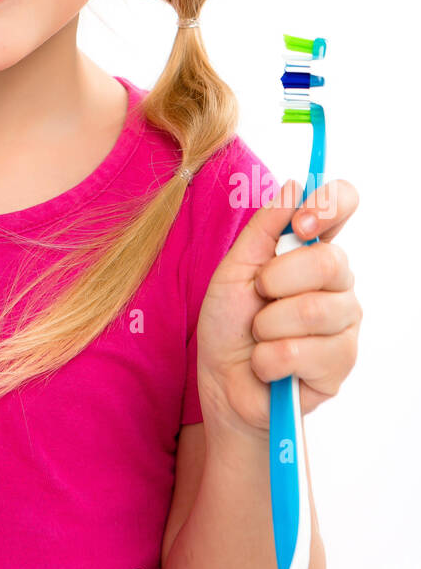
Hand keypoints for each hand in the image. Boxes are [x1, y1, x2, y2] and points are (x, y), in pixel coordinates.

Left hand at [195, 178, 361, 439]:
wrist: (224, 383)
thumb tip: (296, 185)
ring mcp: (345, 324)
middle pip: (329, 262)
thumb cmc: (229, 324)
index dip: (329, 205)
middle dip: (275, 281)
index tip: (300, 223)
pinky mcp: (340, 365)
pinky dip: (268, 359)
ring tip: (260, 337)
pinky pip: (302, 352)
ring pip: (312, 310)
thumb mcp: (235, 268)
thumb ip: (264, 228)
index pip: (344, 205)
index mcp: (313, 251)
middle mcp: (338, 283)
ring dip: (267, 327)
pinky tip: (268, 365)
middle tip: (259, 297)